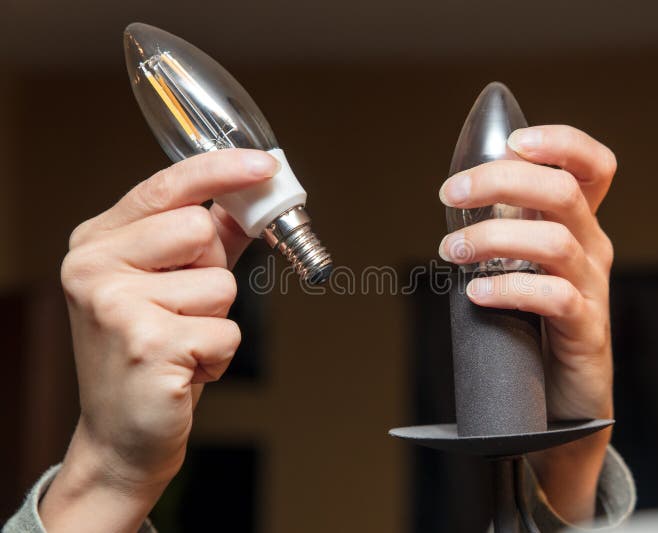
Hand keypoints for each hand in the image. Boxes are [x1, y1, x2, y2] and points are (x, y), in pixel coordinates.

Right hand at [40, 149, 278, 532]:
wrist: (122, 434)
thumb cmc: (150, 354)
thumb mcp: (170, 285)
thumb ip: (206, 238)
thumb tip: (250, 197)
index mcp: (98, 243)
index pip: (166, 186)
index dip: (220, 170)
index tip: (264, 164)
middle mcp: (94, 267)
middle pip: (201, 232)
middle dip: (211, 274)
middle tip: (183, 310)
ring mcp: (114, 306)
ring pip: (220, 284)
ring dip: (216, 320)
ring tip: (181, 343)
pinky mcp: (147, 345)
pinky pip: (227, 331)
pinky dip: (220, 356)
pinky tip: (185, 369)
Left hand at [438, 125, 616, 522]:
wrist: (560, 403)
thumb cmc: (532, 328)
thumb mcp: (520, 267)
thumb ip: (503, 230)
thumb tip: (456, 196)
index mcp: (577, 226)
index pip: (592, 166)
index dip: (561, 142)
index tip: (513, 141)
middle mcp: (592, 249)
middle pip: (563, 191)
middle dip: (501, 181)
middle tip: (449, 194)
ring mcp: (592, 289)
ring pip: (554, 241)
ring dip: (493, 237)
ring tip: (451, 252)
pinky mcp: (585, 331)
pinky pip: (555, 298)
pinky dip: (510, 289)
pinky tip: (476, 295)